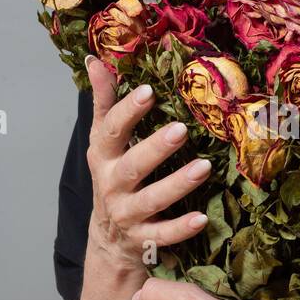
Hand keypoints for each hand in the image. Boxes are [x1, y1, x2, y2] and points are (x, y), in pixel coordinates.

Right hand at [84, 54, 211, 270]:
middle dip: (155, 149)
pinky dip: (181, 227)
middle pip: (132, 166)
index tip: (149, 91)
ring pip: (150, 200)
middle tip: (181, 129)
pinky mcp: (143, 239)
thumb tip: (95, 60)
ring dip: (177, 184)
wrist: (109, 240)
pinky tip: (202, 218)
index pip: (112, 130)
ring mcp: (127, 214)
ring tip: (205, 167)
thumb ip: (105, 102)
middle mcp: (111, 185)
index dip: (128, 111)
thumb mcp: (105, 141)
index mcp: (104, 156)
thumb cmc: (113, 178)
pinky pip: (162, 234)